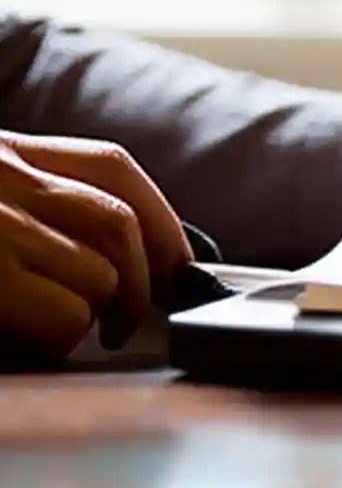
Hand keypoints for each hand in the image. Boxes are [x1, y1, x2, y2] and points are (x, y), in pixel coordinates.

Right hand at [0, 132, 190, 354]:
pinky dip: (63, 337)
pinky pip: (67, 316)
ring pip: (102, 274)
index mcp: (2, 149)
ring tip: (61, 328)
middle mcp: (1, 174)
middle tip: (127, 321)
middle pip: (121, 222)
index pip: (111, 166)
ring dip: (94, 313)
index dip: (161, 220)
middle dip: (142, 282)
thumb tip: (126, 255)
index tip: (178, 264)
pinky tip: (34, 339)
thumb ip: (37, 205)